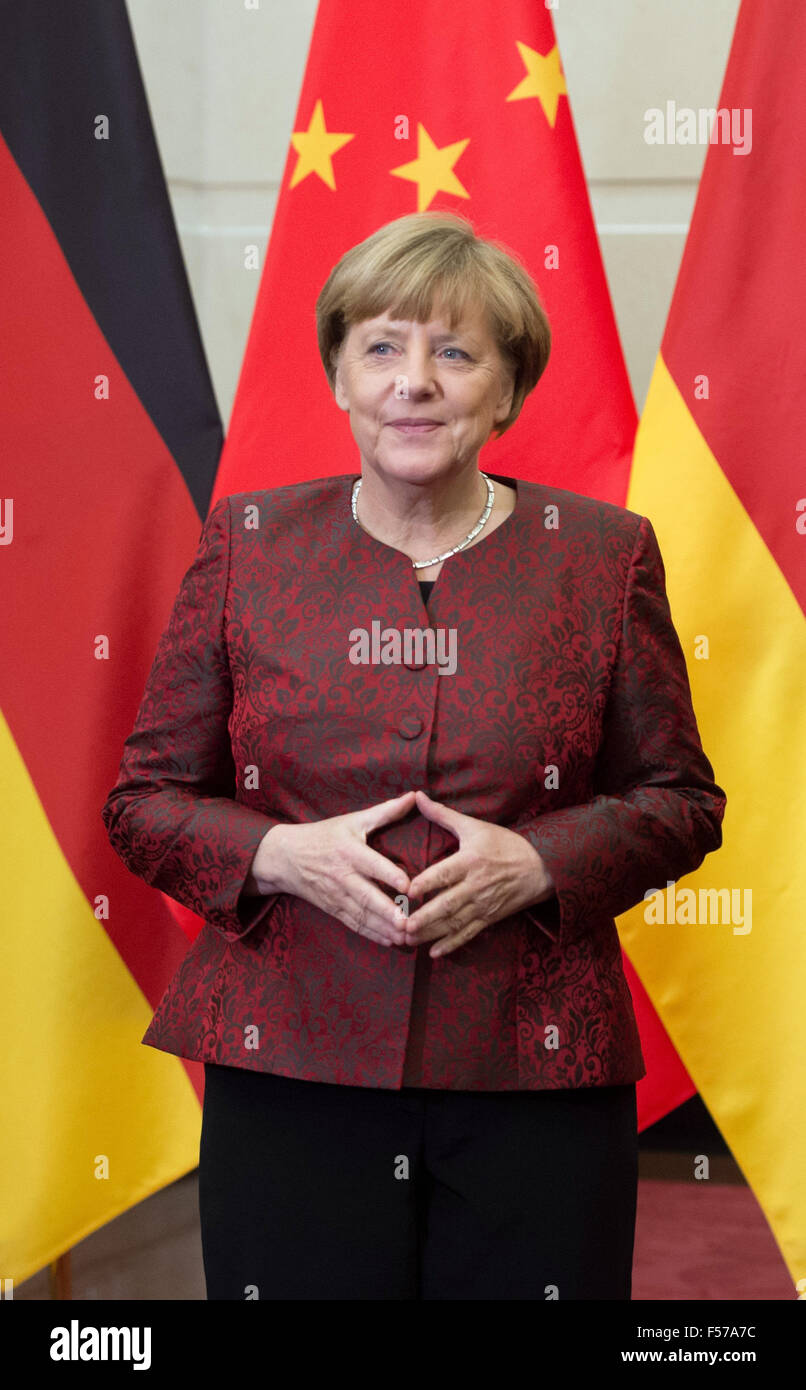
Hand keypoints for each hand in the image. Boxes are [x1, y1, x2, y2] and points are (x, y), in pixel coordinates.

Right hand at [248, 791, 415, 947]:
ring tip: (406, 938)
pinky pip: (353, 924)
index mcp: (349, 851)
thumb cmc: (324, 835)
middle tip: (409, 923)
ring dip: (383, 928)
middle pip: (366, 896)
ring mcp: (336, 895)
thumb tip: (414, 796)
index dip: (389, 875)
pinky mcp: (333, 908)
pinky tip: (390, 941)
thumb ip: (385, 812)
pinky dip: (372, 934)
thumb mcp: (352, 820)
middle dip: (387, 912)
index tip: (408, 886)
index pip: (371, 864)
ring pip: (361, 915)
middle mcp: (343, 875)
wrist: (285, 857)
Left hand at [403, 789, 553, 957]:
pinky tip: (434, 953)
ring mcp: (483, 905)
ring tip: (408, 940)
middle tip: (402, 925)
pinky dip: (452, 945)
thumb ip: (443, 814)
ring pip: (454, 923)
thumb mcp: (474, 826)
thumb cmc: (504, 844)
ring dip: (431, 933)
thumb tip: (417, 796)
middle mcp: (476, 885)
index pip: (446, 873)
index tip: (408, 891)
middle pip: (448, 904)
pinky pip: (469, 934)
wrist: (541, 867)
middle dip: (425, 917)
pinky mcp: (489, 918)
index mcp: (470, 861)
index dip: (427, 882)